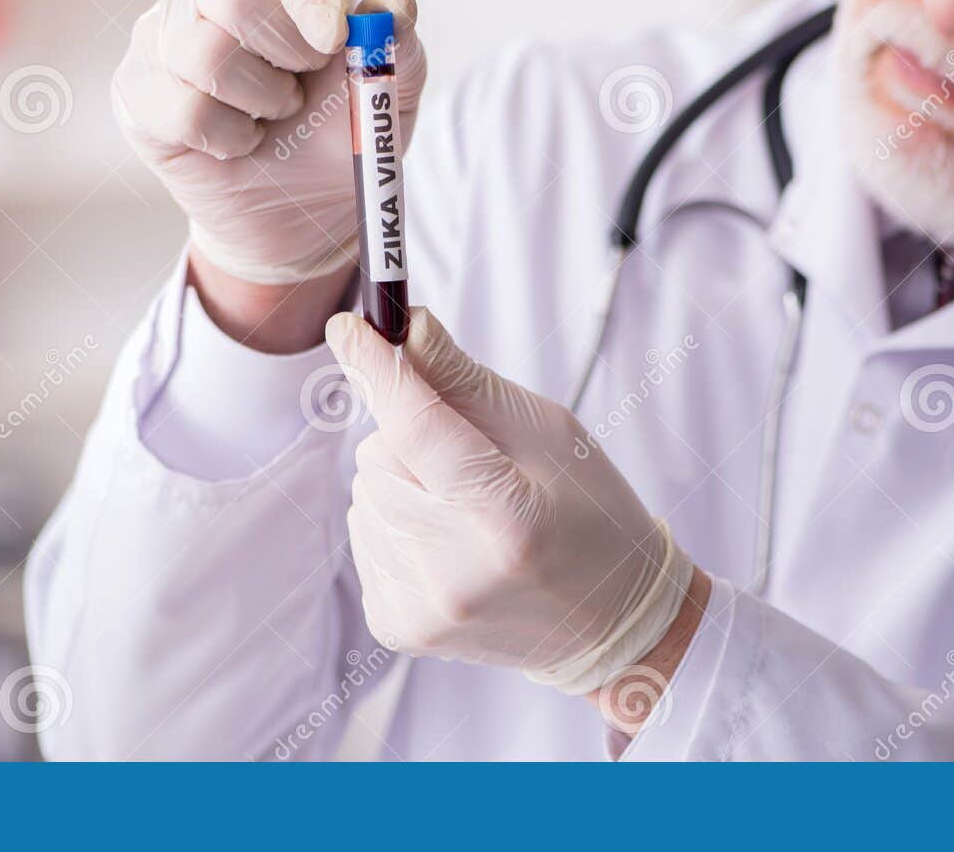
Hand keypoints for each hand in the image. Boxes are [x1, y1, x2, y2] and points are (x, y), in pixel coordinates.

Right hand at [114, 0, 426, 286]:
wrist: (301, 208)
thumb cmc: (339, 130)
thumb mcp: (387, 92)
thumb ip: (397, 46)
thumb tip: (396, 6)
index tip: (336, 37)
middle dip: (284, 50)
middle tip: (304, 85)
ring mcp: (163, 33)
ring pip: (204, 54)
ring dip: (261, 100)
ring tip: (275, 114)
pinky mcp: (137, 90)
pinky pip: (182, 110)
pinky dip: (229, 138)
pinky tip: (240, 141)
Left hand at [326, 307, 696, 696]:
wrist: (606, 619)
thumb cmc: (588, 513)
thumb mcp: (547, 432)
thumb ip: (467, 380)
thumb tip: (406, 327)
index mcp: (505, 519)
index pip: (418, 427)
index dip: (378, 369)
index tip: (348, 327)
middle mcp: (453, 573)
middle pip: (380, 455)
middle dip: (411, 438)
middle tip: (472, 460)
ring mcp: (420, 608)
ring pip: (365, 491)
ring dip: (403, 482)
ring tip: (467, 508)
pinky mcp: (396, 625)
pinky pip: (364, 531)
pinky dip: (396, 520)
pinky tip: (447, 539)